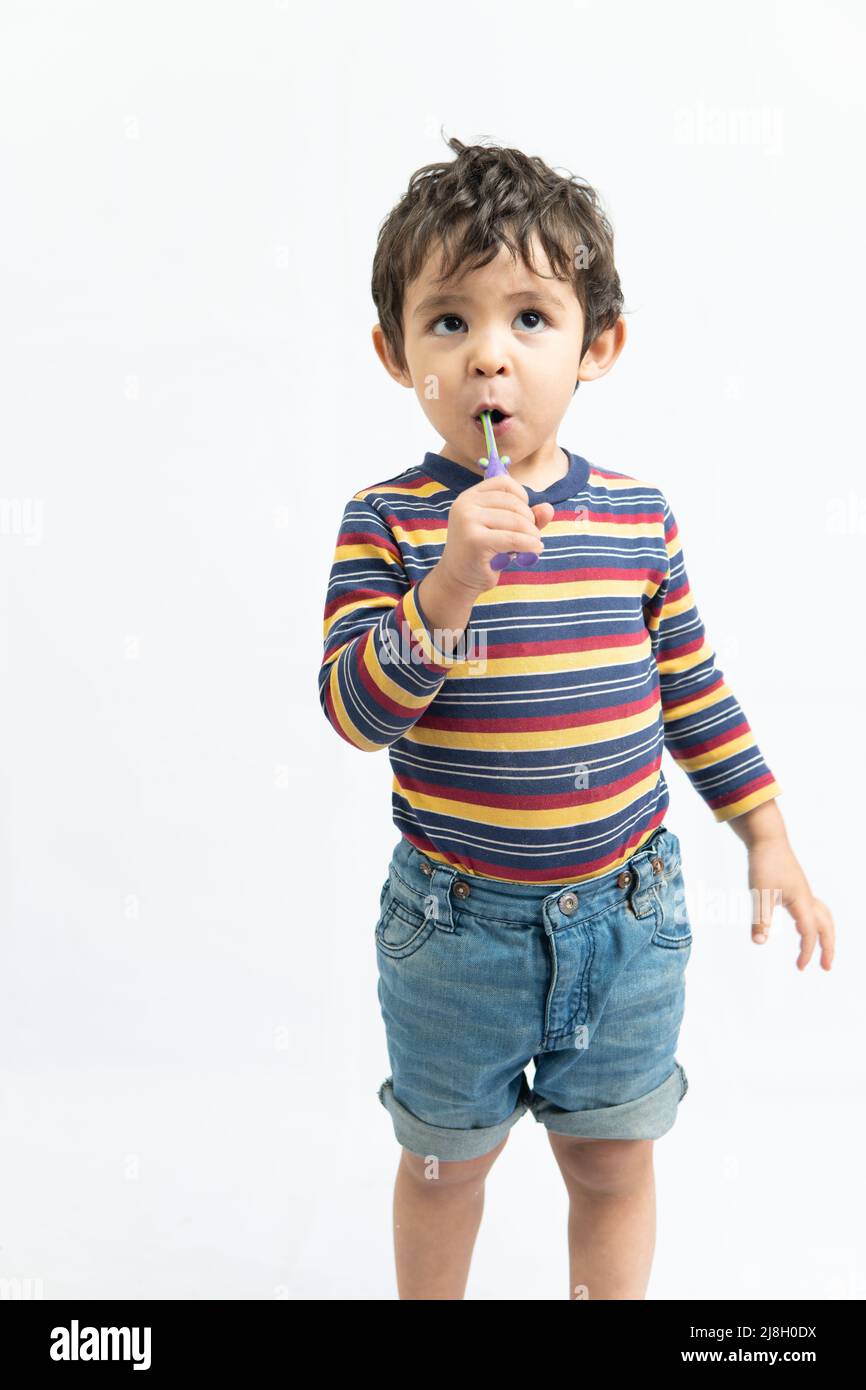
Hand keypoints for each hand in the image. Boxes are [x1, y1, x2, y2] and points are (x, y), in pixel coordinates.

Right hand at [437, 473, 554, 593]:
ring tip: (533, 546)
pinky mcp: (475, 541)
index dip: (521, 497)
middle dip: (529, 520)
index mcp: (469, 497)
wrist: (459, 580)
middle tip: (531, 537)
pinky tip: (534, 551)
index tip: (523, 516)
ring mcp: (467, 521)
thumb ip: (526, 517)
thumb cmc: (483, 554)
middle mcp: (465, 504)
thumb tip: (548, 508)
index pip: (504, 483)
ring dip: (532, 535)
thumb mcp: (504, 530)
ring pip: (516, 521)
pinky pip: (513, 539)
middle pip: (513, 503)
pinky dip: (529, 545)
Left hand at [746, 835, 834, 970]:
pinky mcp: (797, 888)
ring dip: (825, 935)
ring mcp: (804, 892)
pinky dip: (815, 923)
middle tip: (826, 967)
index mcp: (801, 901)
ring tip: (820, 951)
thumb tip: (760, 943)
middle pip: (826, 926)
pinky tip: (803, 929)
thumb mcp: (760, 893)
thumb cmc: (765, 863)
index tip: (800, 967)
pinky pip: (814, 910)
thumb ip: (760, 919)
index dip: (807, 951)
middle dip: (828, 948)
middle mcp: (807, 898)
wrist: (768, 839)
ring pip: (823, 917)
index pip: (810, 932)